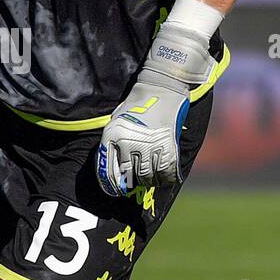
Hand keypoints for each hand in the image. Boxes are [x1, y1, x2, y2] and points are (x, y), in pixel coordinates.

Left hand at [96, 24, 212, 194]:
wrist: (160, 87)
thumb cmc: (135, 106)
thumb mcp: (116, 122)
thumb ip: (113, 145)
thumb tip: (115, 173)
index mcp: (113, 137)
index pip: (110, 172)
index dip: (113, 186)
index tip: (116, 192)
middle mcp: (130, 143)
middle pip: (131, 177)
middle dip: (133, 184)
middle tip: (135, 185)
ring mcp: (150, 145)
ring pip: (149, 177)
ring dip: (150, 181)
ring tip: (149, 179)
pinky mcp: (169, 145)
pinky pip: (167, 172)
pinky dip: (166, 178)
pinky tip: (164, 177)